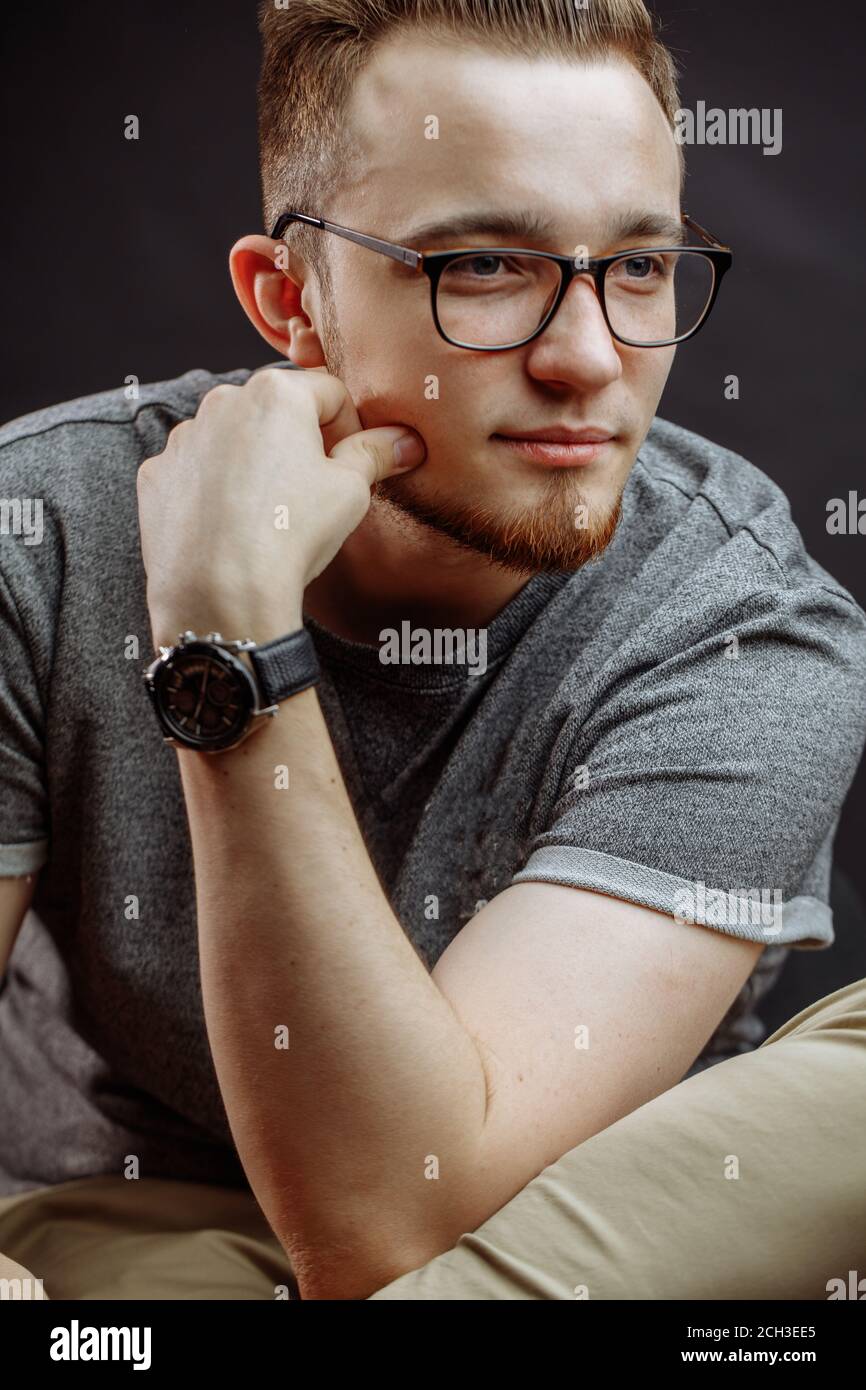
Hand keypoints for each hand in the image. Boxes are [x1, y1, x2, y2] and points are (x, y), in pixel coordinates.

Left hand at [136, 367, 425, 648]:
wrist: (221, 592)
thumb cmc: (290, 533)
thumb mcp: (351, 492)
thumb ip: (375, 454)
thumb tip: (403, 440)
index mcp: (276, 393)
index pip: (329, 393)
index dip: (351, 428)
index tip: (354, 464)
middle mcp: (222, 402)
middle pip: (275, 412)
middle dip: (298, 442)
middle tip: (313, 492)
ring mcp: (184, 439)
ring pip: (232, 439)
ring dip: (253, 462)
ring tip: (268, 513)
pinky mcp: (157, 475)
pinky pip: (195, 471)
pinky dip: (213, 489)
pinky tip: (230, 526)